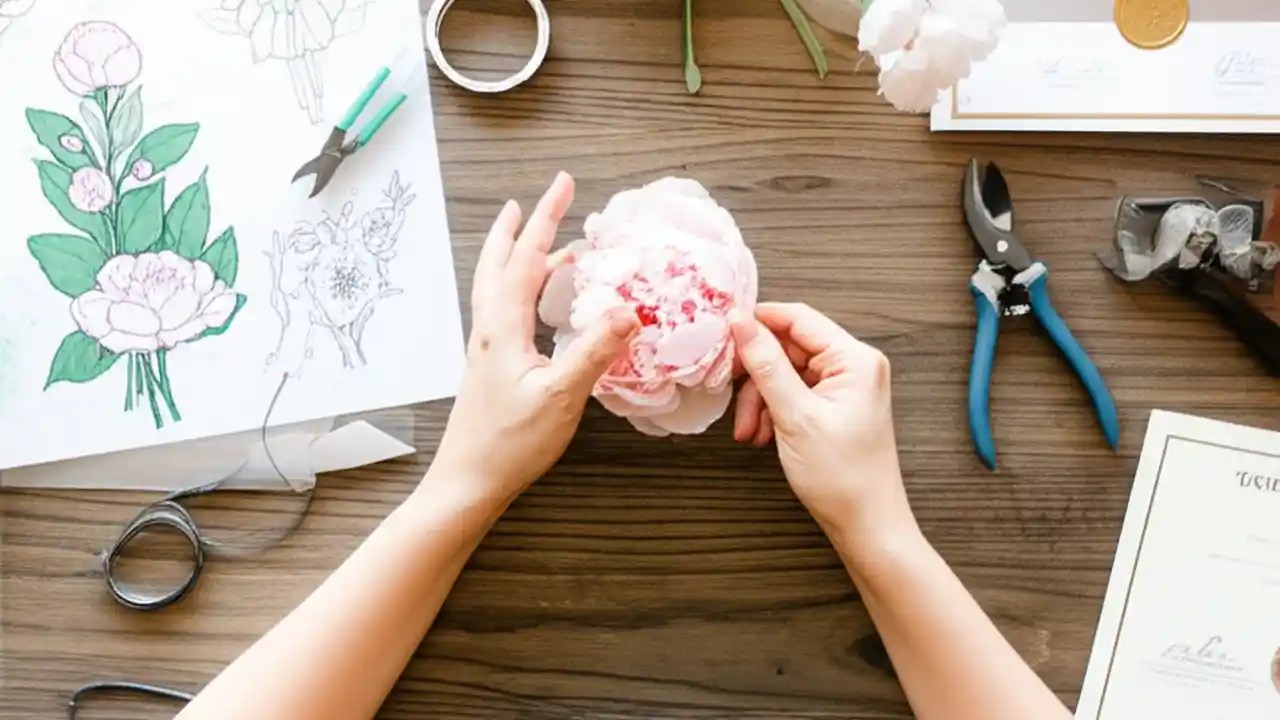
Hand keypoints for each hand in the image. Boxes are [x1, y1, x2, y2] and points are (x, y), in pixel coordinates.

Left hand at [431, 173, 639, 503]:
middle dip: (521, 227)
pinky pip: (506, 310)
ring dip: (519, 256)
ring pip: (499, 286)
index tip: (563, 184)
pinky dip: (523, 289)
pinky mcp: (491, 365)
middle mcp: (490, 329)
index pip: (527, 258)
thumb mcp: (561, 397)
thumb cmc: (510, 443)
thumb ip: (594, 352)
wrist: (468, 481)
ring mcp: (487, 347)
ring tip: (550, 244)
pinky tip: (541, 305)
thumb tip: (627, 310)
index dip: (547, 218)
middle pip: (500, 262)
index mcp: (503, 327)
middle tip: (539, 199)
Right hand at [730, 303, 917, 551]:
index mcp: (855, 359)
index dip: (758, 322)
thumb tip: (741, 323)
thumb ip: (767, 365)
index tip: (722, 333)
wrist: (867, 525)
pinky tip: (761, 435)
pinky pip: (794, 394)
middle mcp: (854, 366)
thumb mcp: (795, 416)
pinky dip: (772, 411)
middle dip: (757, 375)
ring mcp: (845, 387)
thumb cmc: (843, 477)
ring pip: (786, 374)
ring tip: (748, 430)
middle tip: (731, 394)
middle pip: (788, 348)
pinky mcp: (834, 406)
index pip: (798, 318)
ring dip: (760, 399)